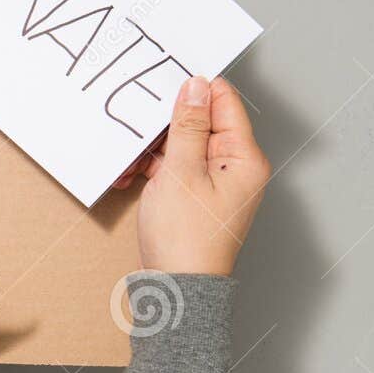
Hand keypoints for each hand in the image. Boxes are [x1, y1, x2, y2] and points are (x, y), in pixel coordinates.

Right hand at [133, 76, 270, 275]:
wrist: (177, 288)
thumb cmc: (185, 238)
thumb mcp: (180, 171)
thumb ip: (188, 125)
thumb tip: (195, 87)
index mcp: (244, 158)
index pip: (224, 103)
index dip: (194, 91)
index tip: (163, 84)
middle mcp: (234, 168)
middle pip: (200, 125)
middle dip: (164, 127)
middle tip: (137, 128)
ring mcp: (214, 183)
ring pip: (181, 147)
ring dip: (151, 151)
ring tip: (129, 162)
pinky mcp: (195, 197)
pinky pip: (173, 169)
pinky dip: (151, 170)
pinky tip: (130, 178)